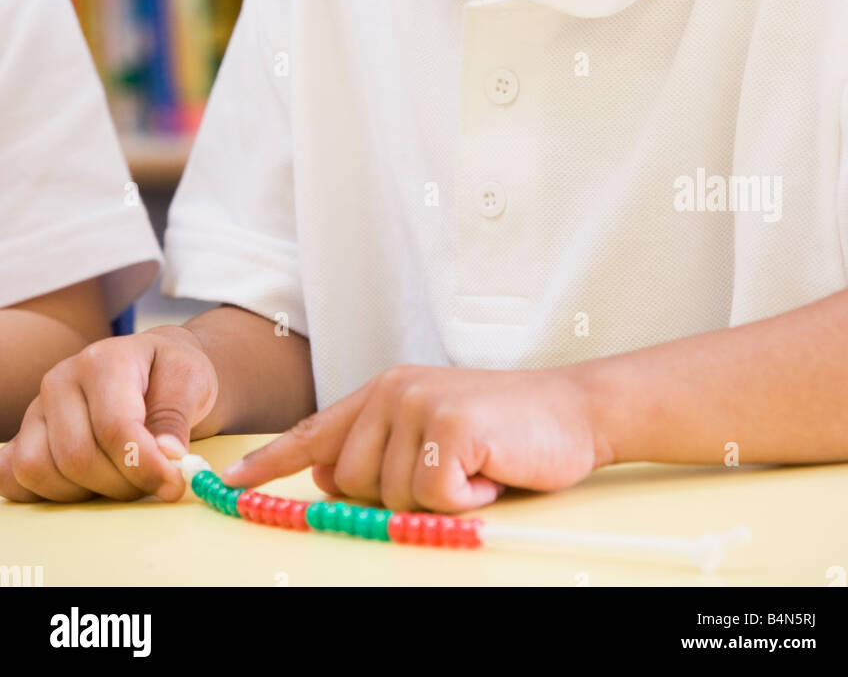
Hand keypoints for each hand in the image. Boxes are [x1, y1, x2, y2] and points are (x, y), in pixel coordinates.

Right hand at [0, 326, 219, 503]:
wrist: (152, 369)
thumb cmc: (171, 375)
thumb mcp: (192, 381)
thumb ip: (177, 418)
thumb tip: (168, 457)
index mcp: (103, 360)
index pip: (114, 427)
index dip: (144, 465)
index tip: (173, 483)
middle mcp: (61, 380)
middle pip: (77, 457)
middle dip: (122, 483)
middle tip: (155, 481)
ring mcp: (37, 408)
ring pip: (42, 470)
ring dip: (88, 492)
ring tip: (125, 477)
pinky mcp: (25, 435)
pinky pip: (15, 477)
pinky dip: (47, 492)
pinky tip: (85, 485)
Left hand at [222, 363, 610, 512]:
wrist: (572, 409)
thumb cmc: (503, 430)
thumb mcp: (432, 432)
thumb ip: (378, 449)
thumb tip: (327, 477)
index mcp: (384, 391)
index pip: (315, 431)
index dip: (270, 461)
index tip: (231, 483)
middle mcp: (394, 391)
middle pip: (352, 482)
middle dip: (398, 494)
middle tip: (450, 471)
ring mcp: (420, 406)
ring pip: (392, 496)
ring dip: (440, 497)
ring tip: (475, 466)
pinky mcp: (450, 428)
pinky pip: (433, 498)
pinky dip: (467, 500)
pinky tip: (490, 471)